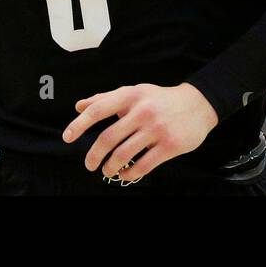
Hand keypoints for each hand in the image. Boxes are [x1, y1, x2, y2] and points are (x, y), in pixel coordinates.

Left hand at [63, 83, 218, 182]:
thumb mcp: (134, 92)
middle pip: (108, 137)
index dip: (79, 125)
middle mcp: (142, 111)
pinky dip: (129, 173)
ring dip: (110, 166)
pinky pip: (143, 165)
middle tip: (89, 164)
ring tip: (106, 171)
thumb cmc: (160, 98)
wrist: (198, 104)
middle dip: (94, 155)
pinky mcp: (170, 146)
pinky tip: (124, 175)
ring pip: (124, 154)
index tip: (67, 138)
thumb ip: (106, 99)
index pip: (98, 110)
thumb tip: (79, 106)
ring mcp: (156, 129)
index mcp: (130, 96)